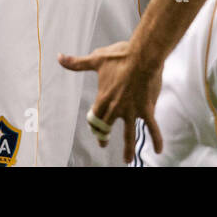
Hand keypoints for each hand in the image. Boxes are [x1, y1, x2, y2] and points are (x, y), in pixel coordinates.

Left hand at [59, 40, 163, 163]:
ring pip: (128, 135)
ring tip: (127, 160)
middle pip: (106, 128)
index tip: (94, 128)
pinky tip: (158, 150)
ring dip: (127, 149)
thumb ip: (77, 62)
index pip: (94, 117)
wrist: (143, 56)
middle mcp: (116, 108)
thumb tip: (58, 57)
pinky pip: (152, 128)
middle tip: (103, 143)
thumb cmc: (120, 56)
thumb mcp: (96, 59)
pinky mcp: (146, 109)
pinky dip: (156, 139)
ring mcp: (131, 111)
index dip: (93, 124)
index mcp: (103, 98)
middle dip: (103, 137)